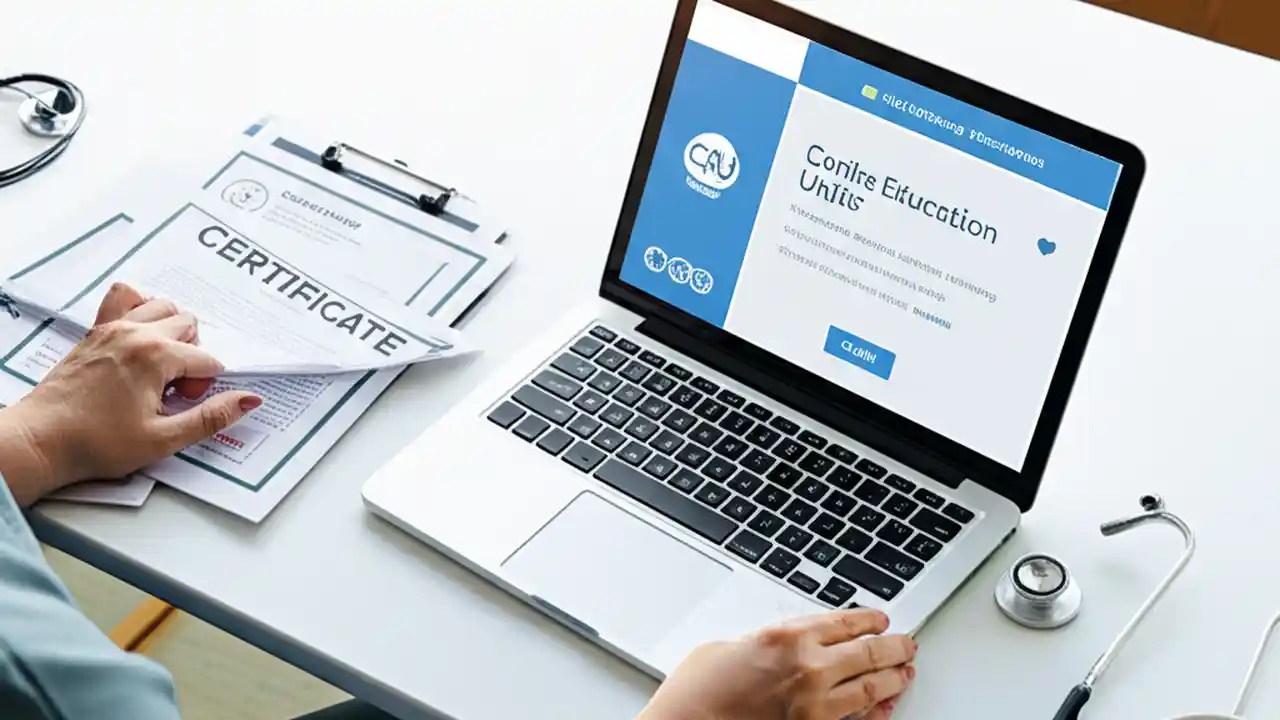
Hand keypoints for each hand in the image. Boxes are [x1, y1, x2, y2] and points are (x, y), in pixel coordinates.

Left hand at [0, 283, 261, 503]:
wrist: (41, 441)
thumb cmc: (94, 443)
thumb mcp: (163, 439)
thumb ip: (211, 417)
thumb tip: (249, 400)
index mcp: (155, 357)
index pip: (206, 359)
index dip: (204, 385)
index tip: (185, 403)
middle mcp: (135, 334)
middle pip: (188, 326)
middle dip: (192, 355)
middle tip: (175, 389)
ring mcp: (112, 328)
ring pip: (163, 306)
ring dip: (172, 330)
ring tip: (161, 364)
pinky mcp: (94, 332)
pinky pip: (124, 298)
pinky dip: (139, 307)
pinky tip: (140, 335)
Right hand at [638, 609, 915, 719]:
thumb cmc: (697, 692)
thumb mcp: (729, 645)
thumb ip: (767, 640)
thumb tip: (788, 643)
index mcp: (787, 637)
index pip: (845, 622)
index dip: (870, 620)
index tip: (881, 620)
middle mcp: (809, 669)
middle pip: (870, 652)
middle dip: (895, 647)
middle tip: (907, 644)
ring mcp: (816, 707)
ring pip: (873, 688)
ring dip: (895, 677)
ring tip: (906, 672)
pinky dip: (878, 712)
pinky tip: (888, 705)